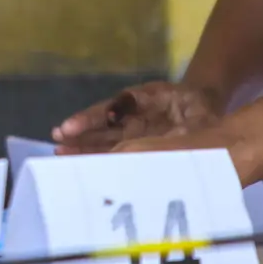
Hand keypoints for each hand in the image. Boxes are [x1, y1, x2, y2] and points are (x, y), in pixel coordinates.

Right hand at [52, 81, 223, 154]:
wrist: (205, 108)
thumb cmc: (198, 105)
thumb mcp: (197, 109)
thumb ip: (187, 121)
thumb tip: (180, 135)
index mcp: (144, 99)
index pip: (112, 107)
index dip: (92, 118)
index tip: (72, 126)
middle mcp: (131, 114)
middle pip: (101, 123)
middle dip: (80, 132)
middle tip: (58, 141)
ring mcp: (130, 129)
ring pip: (102, 137)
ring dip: (82, 144)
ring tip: (60, 152)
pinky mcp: (132, 143)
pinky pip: (112, 150)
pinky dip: (96, 156)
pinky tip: (80, 164)